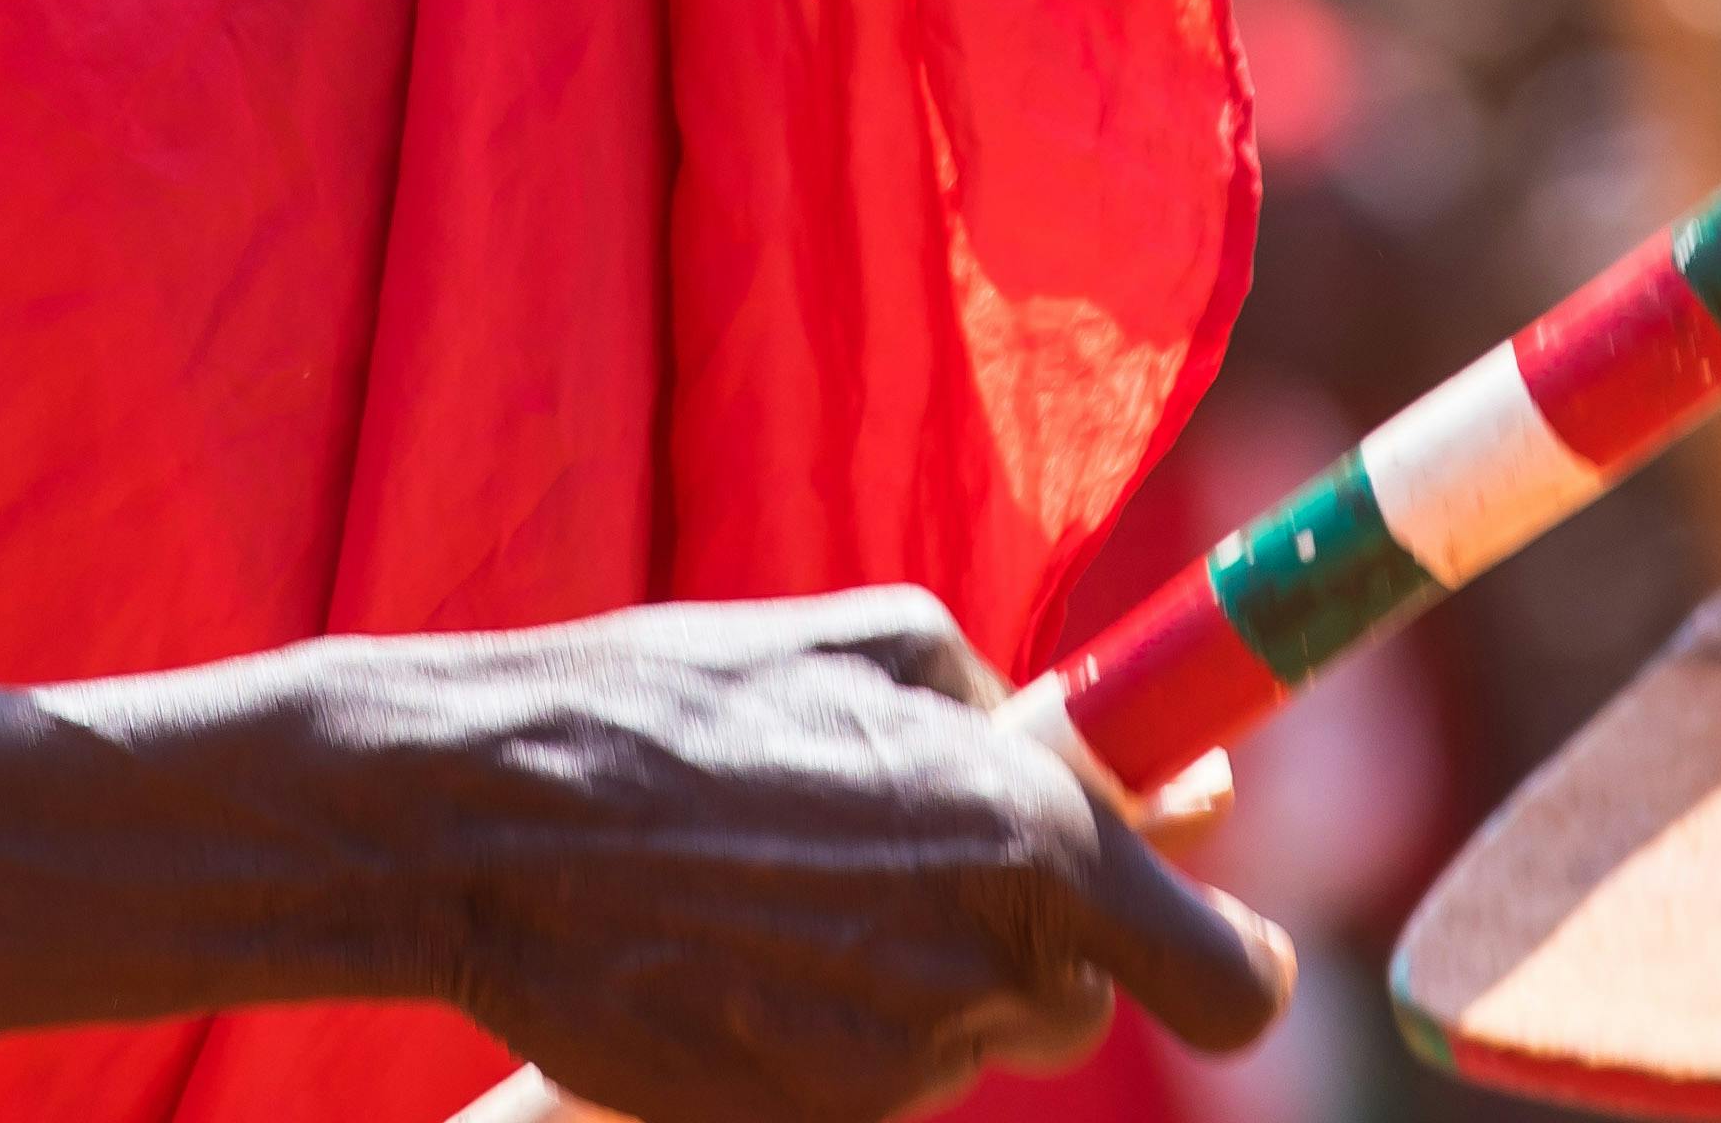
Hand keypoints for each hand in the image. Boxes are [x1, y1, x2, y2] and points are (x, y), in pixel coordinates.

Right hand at [358, 588, 1289, 1122]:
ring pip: (972, 1033)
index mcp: (1032, 844)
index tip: (1216, 936)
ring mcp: (893, 1065)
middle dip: (1034, 939)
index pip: (1229, 981)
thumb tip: (1183, 787)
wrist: (483, 819)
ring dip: (925, 965)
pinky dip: (835, 1013)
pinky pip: (871, 1070)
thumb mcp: (876, 645)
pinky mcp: (807, 1117)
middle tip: (917, 850)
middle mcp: (985, 971)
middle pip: (1084, 1004)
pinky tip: (742, 932)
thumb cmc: (678, 700)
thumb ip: (1043, 726)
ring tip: (792, 870)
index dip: (1236, 961)